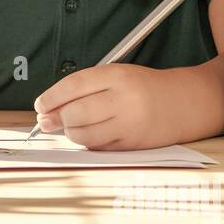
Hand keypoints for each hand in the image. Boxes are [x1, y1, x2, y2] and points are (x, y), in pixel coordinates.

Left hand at [33, 64, 183, 149]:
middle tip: (47, 120)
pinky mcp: (133, 144)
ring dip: (69, 133)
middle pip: (76, 113)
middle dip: (56, 119)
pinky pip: (98, 147)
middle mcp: (124, 99)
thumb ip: (84, 89)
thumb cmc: (142, 88)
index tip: (40, 105)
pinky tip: (90, 134)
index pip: (74, 86)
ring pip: (84, 135)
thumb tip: (47, 110)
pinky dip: (87, 142)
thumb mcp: (116, 77)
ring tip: (70, 127)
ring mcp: (129, 124)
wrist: (184, 103)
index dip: (51, 97)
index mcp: (117, 76)